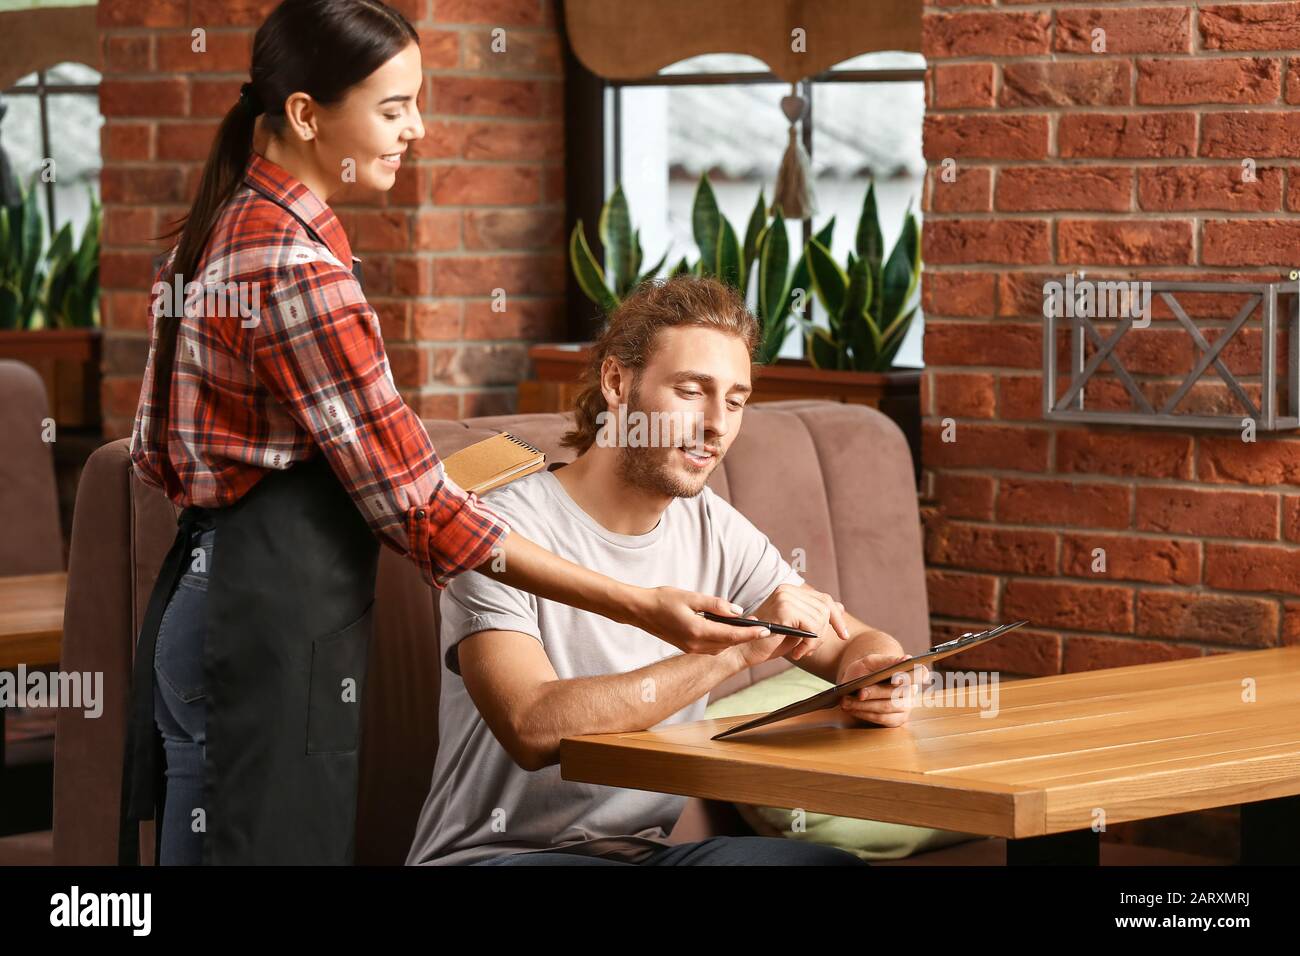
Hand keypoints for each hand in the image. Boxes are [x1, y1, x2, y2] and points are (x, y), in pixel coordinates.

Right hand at [628, 586, 771, 654]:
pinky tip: (726, 630)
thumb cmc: (663, 600)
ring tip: (747, 627)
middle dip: (746, 636)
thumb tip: (738, 611)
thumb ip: (716, 605)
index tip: (766, 630)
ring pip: (721, 647)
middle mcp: (696, 644)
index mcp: (698, 631)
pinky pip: (712, 647)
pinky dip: (723, 640)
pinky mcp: (688, 647)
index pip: (732, 634)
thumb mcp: (691, 596)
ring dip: (734, 639)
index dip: (751, 633)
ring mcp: (691, 648)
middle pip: (729, 643)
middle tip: (761, 626)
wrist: (640, 611)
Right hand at [749, 583, 850, 660]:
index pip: (824, 598)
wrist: (744, 651)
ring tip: (801, 651)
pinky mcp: (785, 609)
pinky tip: (797, 652)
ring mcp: (785, 597)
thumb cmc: (769, 642)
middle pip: (826, 608)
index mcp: (789, 590)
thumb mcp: (797, 628)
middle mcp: (787, 589)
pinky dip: (810, 644)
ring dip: (815, 642)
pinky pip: (813, 628)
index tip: (844, 635)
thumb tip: (841, 607)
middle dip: (824, 633)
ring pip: (821, 619)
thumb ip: (815, 616)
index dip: (837, 618)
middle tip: (809, 649)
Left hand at [836, 653, 928, 727]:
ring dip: (864, 706)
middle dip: (874, 693)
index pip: (920, 673)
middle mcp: (911, 691)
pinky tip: (851, 709)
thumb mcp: (871, 662)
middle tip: (858, 693)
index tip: (897, 678)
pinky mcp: (896, 720)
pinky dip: (864, 714)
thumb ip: (887, 660)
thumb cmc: (866, 671)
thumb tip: (907, 659)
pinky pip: (880, 719)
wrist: (856, 684)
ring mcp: (905, 707)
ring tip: (846, 702)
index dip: (913, 676)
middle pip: (895, 693)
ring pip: (886, 707)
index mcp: (910, 673)